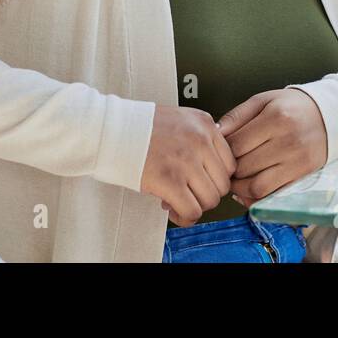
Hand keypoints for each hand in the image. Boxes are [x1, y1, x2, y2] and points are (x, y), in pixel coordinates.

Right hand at [139, 105, 236, 226]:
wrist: (108, 128)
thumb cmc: (137, 127)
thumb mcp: (179, 121)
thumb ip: (198, 139)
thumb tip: (208, 171)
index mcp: (205, 124)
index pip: (229, 163)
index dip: (215, 179)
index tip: (201, 183)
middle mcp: (201, 140)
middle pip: (222, 183)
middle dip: (206, 194)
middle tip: (188, 195)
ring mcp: (186, 160)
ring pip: (210, 199)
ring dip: (195, 207)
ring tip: (178, 203)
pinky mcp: (169, 180)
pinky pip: (192, 210)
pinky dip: (184, 217)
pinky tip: (172, 210)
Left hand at [219, 88, 328, 208]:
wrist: (330, 115)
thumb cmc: (292, 106)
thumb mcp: (263, 101)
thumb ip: (237, 116)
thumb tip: (214, 135)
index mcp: (275, 118)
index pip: (235, 145)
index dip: (221, 151)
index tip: (220, 150)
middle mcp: (287, 141)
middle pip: (243, 167)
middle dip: (229, 170)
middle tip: (226, 165)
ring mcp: (296, 161)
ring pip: (255, 186)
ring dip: (239, 187)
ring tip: (237, 177)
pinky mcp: (303, 176)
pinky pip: (272, 196)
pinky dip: (255, 197)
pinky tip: (249, 187)